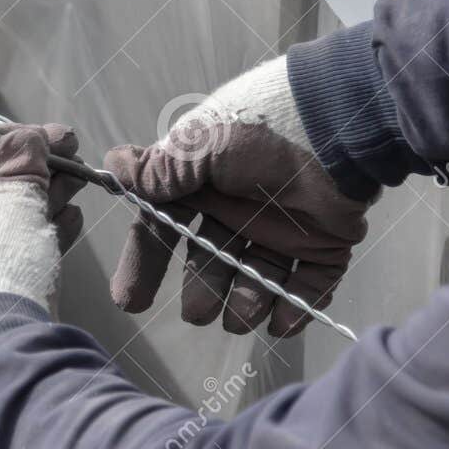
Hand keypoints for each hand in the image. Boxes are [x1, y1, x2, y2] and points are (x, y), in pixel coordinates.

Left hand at [0, 124, 83, 344]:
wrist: (7, 355)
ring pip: (2, 222)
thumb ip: (22, 166)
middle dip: (31, 169)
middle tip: (71, 155)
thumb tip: (28, 140)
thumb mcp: (13, 206)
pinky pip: (11, 255)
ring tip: (78, 183)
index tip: (48, 134)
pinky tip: (73, 219)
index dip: (8, 138)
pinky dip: (40, 235)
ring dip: (41, 198)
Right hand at [104, 56, 368, 336]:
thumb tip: (112, 167)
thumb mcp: (201, 147)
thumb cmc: (261, 133)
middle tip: (200, 313)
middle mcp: (241, 211)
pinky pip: (309, 283)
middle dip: (205, 292)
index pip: (165, 230)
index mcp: (206, 186)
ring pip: (259, 279)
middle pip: (214, 264)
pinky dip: (297, 307)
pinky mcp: (326, 242)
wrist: (337, 127)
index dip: (145, 264)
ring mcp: (284, 229)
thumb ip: (159, 170)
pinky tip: (283, 322)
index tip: (131, 302)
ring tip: (243, 317)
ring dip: (248, 304)